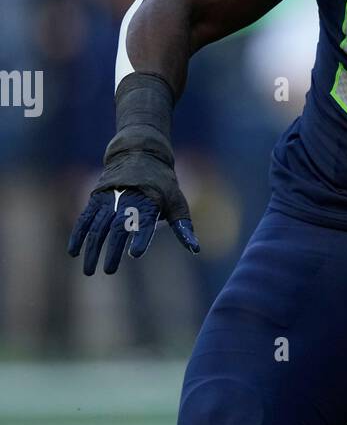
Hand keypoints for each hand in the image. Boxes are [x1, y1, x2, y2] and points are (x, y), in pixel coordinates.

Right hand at [68, 137, 198, 274]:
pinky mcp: (97, 198)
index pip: (145, 222)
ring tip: (89, 270)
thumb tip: (195, 249)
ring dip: (91, 249)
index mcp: (149, 202)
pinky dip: (78, 234)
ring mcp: (109, 199)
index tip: (136, 253)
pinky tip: (73, 251)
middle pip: (118, 228)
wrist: (140, 154)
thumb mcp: (178, 202)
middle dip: (112, 250)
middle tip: (109, 271)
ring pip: (98, 226)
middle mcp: (127, 201)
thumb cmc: (163, 185)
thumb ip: (184, 227)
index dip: (141, 237)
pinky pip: (85, 218)